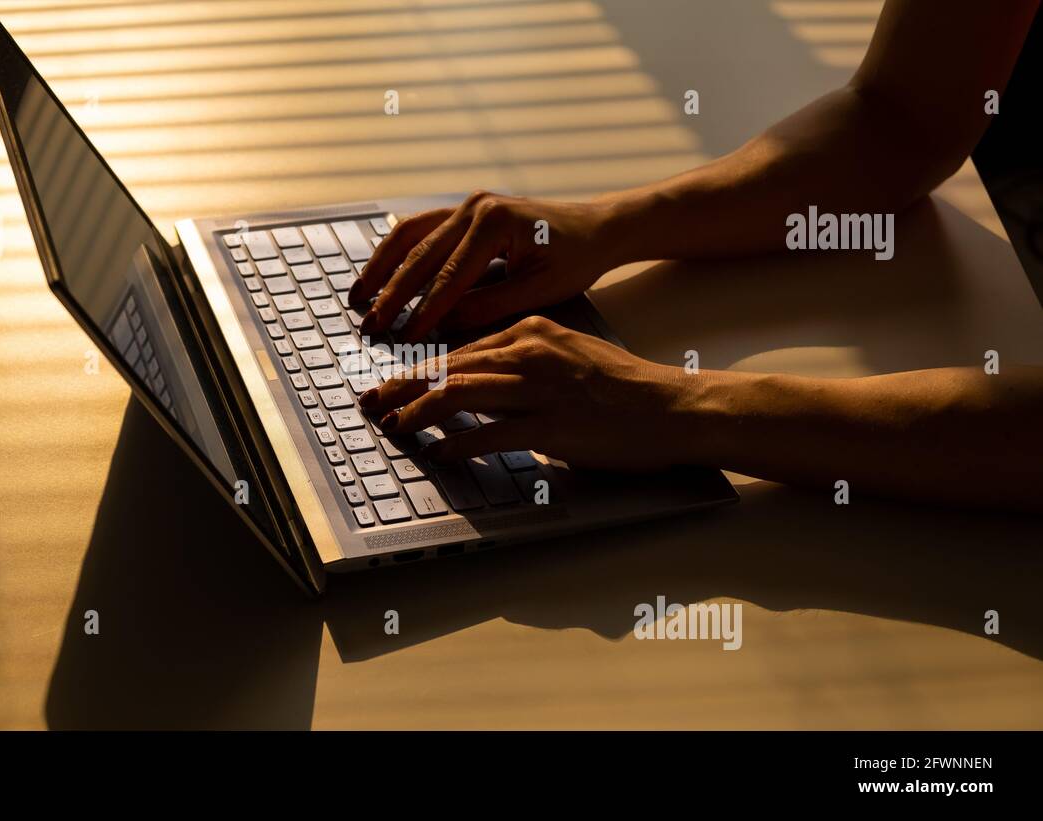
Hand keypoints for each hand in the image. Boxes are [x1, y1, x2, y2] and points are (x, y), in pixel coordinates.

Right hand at [350, 190, 634, 341]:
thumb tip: (443, 325)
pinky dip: (396, 252)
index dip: (423, 312)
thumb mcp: (538, 290)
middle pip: (420, 255)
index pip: (449, 277)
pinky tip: (379, 273)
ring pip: (410, 235)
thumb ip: (489, 306)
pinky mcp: (464, 210)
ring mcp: (466, 204)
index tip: (403, 339)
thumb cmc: (575, 259)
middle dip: (392, 294)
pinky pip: (420, 230)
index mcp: (494, 223)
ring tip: (357, 296)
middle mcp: (474, 206)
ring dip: (381, 266)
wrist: (596, 228)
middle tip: (370, 325)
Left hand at [358, 316, 705, 471]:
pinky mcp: (551, 425)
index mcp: (533, 332)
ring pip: (459, 394)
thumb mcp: (569, 358)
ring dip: (417, 412)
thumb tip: (483, 388)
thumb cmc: (624, 389)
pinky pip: (489, 434)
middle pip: (450, 367)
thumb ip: (526, 366)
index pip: (461, 349)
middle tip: (371, 400)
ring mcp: (539, 389)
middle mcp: (531, 353)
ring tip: (390, 425)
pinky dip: (457, 444)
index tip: (393, 382)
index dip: (420, 368)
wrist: (672, 407)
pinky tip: (438, 453)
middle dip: (403, 386)